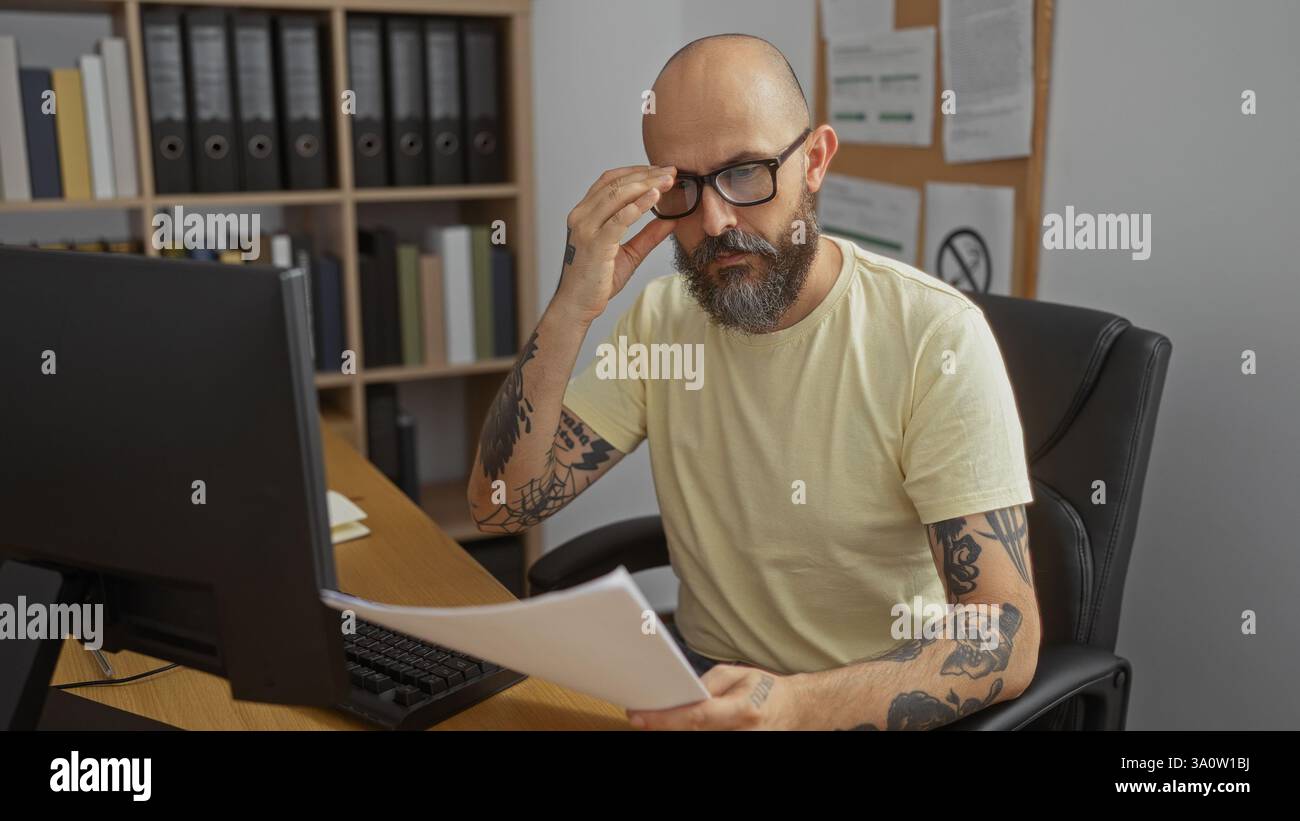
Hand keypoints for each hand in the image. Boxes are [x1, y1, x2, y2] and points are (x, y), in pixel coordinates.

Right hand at [554, 165, 678, 325]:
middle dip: (646, 174)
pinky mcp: (595, 243)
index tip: (660, 170)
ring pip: (617, 195)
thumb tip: (672, 221)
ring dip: (646, 185)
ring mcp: (586, 228)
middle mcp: (582, 215)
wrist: (578, 305)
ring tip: (668, 180)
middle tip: (671, 170)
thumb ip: (648, 236)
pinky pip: (618, 218)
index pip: (610, 180)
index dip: (636, 171)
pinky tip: (655, 198)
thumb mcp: (629, 254)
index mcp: (586, 213)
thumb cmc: (598, 280)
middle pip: (616, 183)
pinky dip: (638, 205)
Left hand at [626, 665, 804, 729]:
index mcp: (744, 710)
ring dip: (677, 731)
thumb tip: (681, 694)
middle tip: (644, 716)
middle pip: (692, 735)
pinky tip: (680, 727)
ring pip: (696, 741)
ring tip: (661, 720)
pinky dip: (692, 734)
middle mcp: (743, 736)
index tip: (638, 716)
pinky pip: (706, 742)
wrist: (795, 710)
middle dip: (666, 725)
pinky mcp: (739, 754)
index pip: (696, 717)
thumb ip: (709, 684)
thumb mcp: (738, 675)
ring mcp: (742, 746)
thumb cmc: (766, 690)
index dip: (664, 718)